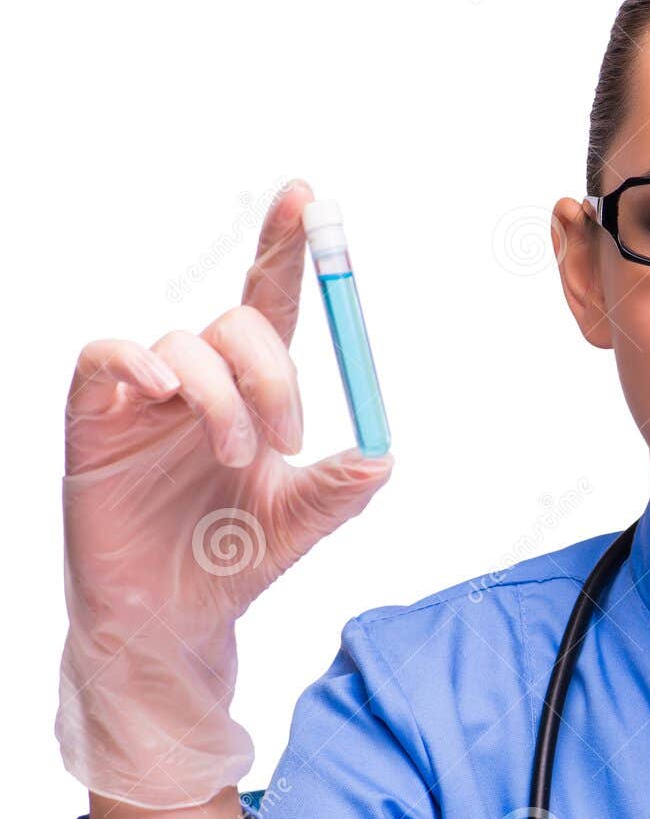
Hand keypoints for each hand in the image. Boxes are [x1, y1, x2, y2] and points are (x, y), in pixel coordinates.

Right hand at [56, 178, 393, 808]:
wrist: (172, 620)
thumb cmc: (231, 564)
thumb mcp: (298, 526)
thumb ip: (338, 490)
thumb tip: (384, 456)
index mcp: (250, 393)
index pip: (271, 303)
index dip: (287, 250)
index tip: (310, 198)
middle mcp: (199, 382)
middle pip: (238, 323)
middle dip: (273, 373)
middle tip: (287, 439)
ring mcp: (146, 397)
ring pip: (186, 345)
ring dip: (223, 398)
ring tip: (234, 460)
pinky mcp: (96, 418)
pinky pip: (108, 355)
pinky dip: (139, 364)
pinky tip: (167, 397)